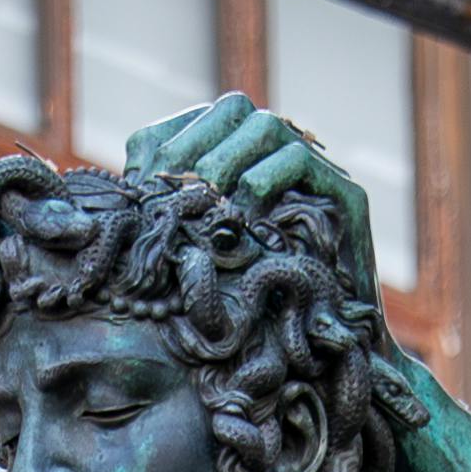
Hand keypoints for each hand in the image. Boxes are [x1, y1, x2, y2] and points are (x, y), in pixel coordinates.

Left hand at [125, 96, 380, 306]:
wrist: (331, 360)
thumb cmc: (260, 321)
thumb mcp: (202, 268)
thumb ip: (170, 227)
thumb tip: (124, 198)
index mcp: (246, 167)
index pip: (198, 122)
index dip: (167, 142)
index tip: (141, 181)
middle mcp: (280, 160)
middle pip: (233, 110)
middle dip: (196, 146)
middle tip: (174, 193)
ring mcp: (316, 175)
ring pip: (267, 127)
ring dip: (228, 161)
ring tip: (208, 203)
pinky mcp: (346, 197)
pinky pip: (301, 162)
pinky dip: (266, 179)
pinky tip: (246, 213)